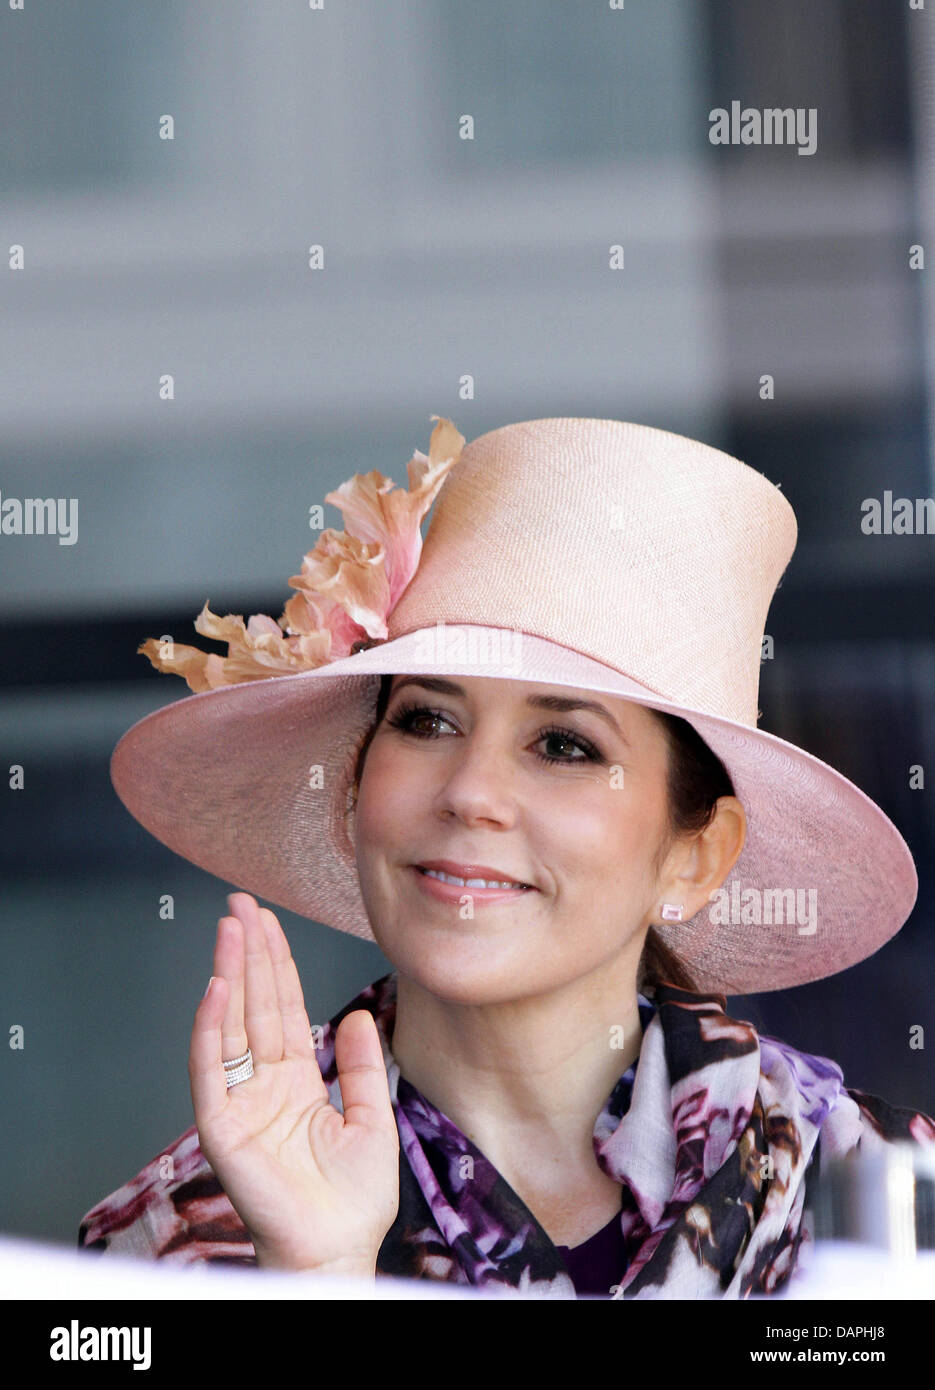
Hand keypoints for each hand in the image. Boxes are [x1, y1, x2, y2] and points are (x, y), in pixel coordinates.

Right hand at [189, 892, 399, 1274]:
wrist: (338, 1251)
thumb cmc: (353, 1201)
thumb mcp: (372, 1117)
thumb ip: (363, 1066)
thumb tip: (355, 1016)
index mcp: (294, 1081)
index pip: (281, 1008)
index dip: (276, 963)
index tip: (267, 920)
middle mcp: (262, 1085)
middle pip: (252, 1005)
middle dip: (248, 953)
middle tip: (240, 904)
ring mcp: (239, 1103)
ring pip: (230, 1025)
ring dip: (229, 974)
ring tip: (230, 929)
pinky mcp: (222, 1127)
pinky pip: (212, 1070)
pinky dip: (211, 1028)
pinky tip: (217, 988)